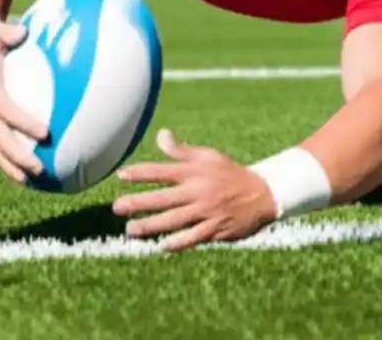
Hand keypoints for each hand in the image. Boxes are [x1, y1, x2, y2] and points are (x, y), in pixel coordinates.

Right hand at [0, 22, 48, 182]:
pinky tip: (33, 174)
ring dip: (14, 167)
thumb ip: (8, 32)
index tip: (46, 132)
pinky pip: (0, 148)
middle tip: (40, 167)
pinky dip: (13, 162)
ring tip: (36, 180)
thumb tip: (23, 30)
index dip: (22, 121)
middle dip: (18, 155)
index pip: (5, 110)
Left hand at [114, 128, 275, 251]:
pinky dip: (178, 242)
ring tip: (131, 230)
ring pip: (174, 220)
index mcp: (196, 172)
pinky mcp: (216, 228)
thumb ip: (182, 151)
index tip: (121, 175)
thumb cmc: (230, 174)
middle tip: (117, 206)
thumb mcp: (210, 157)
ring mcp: (207, 211)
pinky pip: (193, 237)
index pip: (163, 171)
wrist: (264, 194)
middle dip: (139, 202)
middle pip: (164, 198)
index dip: (141, 173)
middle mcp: (200, 191)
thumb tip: (161, 135)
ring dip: (151, 225)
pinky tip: (161, 246)